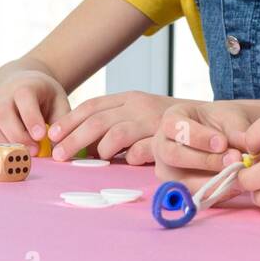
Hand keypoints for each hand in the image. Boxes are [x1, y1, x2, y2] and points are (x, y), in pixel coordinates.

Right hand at [0, 69, 70, 152]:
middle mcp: (3, 97)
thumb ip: (61, 120)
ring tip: (26, 155)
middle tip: (35, 151)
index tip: (41, 135)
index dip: (31, 117)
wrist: (19, 87)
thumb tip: (59, 144)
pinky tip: (14, 154)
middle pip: (3, 115)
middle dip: (19, 136)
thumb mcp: (58, 101)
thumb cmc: (43, 97)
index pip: (24, 98)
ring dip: (8, 146)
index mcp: (24, 87)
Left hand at [47, 91, 176, 163]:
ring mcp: (151, 121)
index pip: (91, 106)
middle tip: (59, 155)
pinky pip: (140, 150)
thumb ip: (114, 122)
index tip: (52, 135)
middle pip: (97, 121)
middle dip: (74, 139)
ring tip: (92, 160)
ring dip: (100, 150)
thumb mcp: (138, 114)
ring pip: (115, 134)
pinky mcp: (165, 138)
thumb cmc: (166, 122)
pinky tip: (125, 162)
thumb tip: (81, 145)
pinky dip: (129, 157)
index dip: (69, 120)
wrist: (207, 121)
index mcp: (128, 98)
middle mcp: (137, 106)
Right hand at [151, 100, 259, 196]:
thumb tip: (249, 144)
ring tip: (237, 176)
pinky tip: (235, 187)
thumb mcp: (231, 119)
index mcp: (171, 120)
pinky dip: (216, 193)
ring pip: (180, 181)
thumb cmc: (222, 123)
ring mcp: (167, 170)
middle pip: (173, 155)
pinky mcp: (179, 190)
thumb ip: (237, 130)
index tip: (223, 142)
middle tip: (234, 160)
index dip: (199, 137)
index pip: (176, 127)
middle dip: (205, 160)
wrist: (222, 136)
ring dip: (211, 182)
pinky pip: (193, 196)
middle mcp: (162, 145)